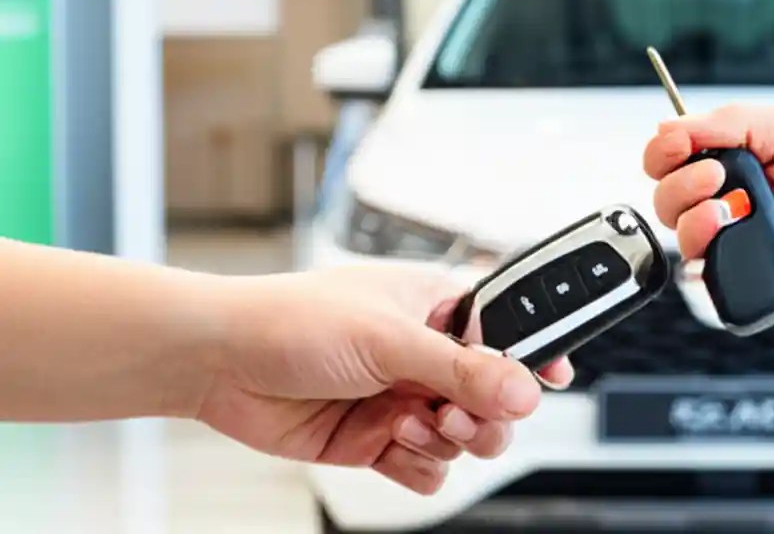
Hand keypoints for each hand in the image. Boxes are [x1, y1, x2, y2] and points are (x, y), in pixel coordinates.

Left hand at [195, 264, 572, 493]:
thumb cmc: (291, 321)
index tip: (554, 379)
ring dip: (446, 440)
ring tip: (409, 422)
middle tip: (455, 414)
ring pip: (467, 438)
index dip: (536, 355)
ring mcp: (405, 398)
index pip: (510, 330)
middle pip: (497, 398)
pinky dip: (416, 464)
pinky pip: (427, 468)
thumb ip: (461, 369)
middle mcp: (428, 354)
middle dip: (485, 415)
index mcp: (440, 306)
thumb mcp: (388, 337)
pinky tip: (388, 441)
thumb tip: (524, 390)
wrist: (219, 364)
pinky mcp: (379, 438)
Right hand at [644, 104, 773, 316]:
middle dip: (679, 181)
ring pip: (679, 237)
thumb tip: (668, 128)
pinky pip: (705, 278)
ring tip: (731, 207)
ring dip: (691, 215)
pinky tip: (737, 234)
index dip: (663, 150)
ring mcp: (741, 246)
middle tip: (716, 176)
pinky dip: (709, 254)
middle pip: (666, 197)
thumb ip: (731, 122)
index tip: (674, 144)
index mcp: (745, 163)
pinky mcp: (750, 284)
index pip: (676, 157)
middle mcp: (736, 204)